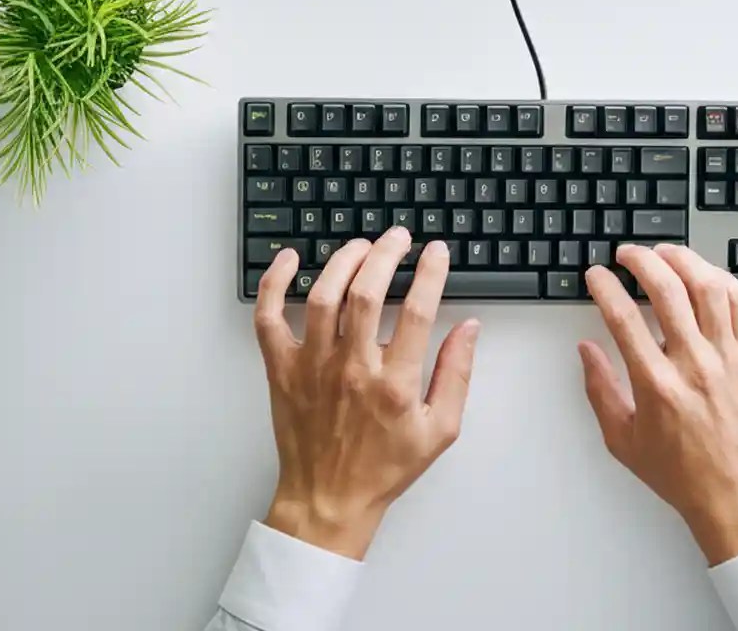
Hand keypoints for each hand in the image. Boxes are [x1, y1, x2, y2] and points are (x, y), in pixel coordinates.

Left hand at [252, 227, 479, 559]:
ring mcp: (312, 367)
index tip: (435, 253)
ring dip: (342, 261)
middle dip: (385, 254)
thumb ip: (456, 375)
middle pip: (366, 292)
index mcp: (394, 385)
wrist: (328, 499)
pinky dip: (274, 284)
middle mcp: (351, 370)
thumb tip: (468, 329)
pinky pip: (269, 318)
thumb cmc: (382, 469)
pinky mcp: (282, 370)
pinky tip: (289, 261)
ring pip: (322, 297)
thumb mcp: (440, 429)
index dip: (429, 273)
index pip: (416, 311)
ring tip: (360, 245)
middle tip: (398, 237)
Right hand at [580, 244, 737, 565]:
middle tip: (626, 254)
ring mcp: (728, 358)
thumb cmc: (682, 474)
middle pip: (667, 290)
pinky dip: (723, 279)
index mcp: (657, 386)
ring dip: (683, 260)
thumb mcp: (623, 441)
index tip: (596, 276)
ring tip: (664, 253)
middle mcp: (694, 365)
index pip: (624, 318)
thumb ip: (601, 391)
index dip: (605, 288)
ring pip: (708, 288)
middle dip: (641, 261)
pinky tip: (706, 274)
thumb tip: (586, 350)